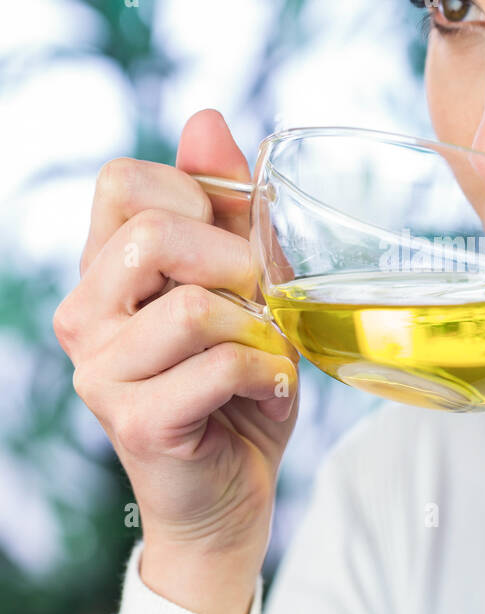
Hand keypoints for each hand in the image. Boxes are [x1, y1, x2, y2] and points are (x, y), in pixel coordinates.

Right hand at [53, 109, 298, 613]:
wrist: (229, 495)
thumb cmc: (234, 386)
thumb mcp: (241, 285)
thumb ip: (224, 205)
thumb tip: (207, 118)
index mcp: (103, 270)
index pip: (122, 181)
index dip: (195, 195)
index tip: (231, 246)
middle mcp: (85, 315)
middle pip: (153, 232)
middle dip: (233, 259)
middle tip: (260, 300)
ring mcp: (101, 371)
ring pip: (193, 305)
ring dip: (256, 327)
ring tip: (265, 352)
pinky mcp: (136, 421)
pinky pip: (219, 364)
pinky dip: (267, 371)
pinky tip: (270, 387)